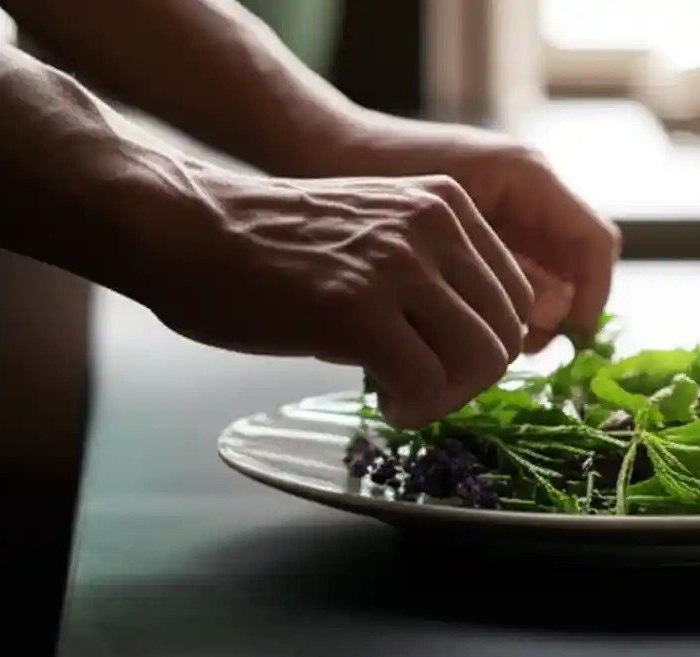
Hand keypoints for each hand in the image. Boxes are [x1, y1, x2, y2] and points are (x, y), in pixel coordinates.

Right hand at [136, 164, 533, 427]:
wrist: (185, 227)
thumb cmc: (271, 242)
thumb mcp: (376, 231)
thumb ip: (431, 269)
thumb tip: (475, 341)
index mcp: (445, 203)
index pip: (515, 293)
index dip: (490, 344)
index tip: (449, 362)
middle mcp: (433, 225)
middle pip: (506, 333)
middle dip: (473, 379)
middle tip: (427, 391)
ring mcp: (399, 266)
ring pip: (480, 360)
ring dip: (448, 398)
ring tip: (408, 401)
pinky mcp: (359, 310)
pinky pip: (426, 383)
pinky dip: (416, 410)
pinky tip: (388, 406)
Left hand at [305, 116, 620, 350]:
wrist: (319, 148)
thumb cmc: (372, 174)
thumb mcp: (441, 226)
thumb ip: (497, 268)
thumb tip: (546, 316)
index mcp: (526, 177)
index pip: (594, 243)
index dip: (593, 296)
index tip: (570, 341)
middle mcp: (525, 189)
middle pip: (573, 267)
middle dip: (552, 316)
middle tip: (511, 354)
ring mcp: (504, 208)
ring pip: (541, 278)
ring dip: (523, 318)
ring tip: (479, 346)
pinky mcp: (475, 227)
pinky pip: (507, 276)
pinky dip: (495, 308)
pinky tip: (458, 328)